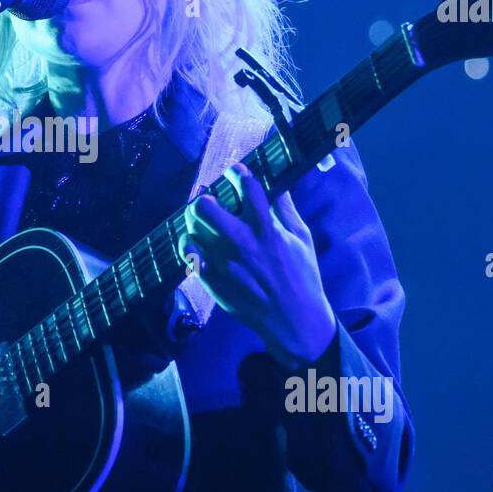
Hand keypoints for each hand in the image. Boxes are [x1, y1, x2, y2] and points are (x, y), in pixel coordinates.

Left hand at [178, 161, 336, 367]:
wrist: (294, 320)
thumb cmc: (303, 277)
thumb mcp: (303, 238)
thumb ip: (286, 210)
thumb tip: (279, 185)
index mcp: (266, 231)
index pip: (247, 189)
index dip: (238, 173)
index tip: (235, 171)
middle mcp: (241, 244)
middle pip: (205, 208)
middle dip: (204, 197)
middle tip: (209, 198)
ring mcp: (223, 264)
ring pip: (192, 229)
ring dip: (194, 220)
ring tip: (201, 220)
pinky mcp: (213, 281)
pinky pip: (189, 256)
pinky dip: (190, 246)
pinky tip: (197, 244)